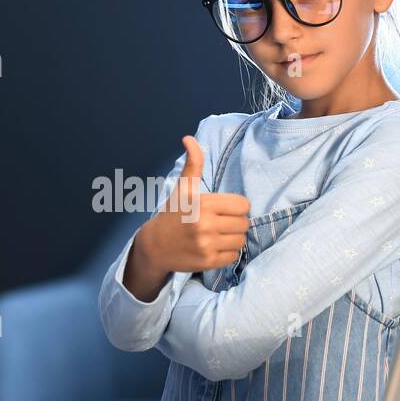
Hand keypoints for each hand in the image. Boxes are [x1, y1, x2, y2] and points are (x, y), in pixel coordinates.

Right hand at [123, 135, 250, 301]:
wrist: (154, 246)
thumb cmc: (173, 214)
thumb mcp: (183, 188)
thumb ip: (193, 164)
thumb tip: (189, 138)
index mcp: (203, 203)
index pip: (243, 205)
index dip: (236, 207)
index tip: (224, 210)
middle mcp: (205, 224)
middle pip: (244, 223)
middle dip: (235, 223)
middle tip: (221, 223)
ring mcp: (206, 245)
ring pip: (240, 240)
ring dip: (233, 238)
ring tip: (218, 235)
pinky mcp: (208, 262)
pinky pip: (233, 256)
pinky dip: (228, 253)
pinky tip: (214, 247)